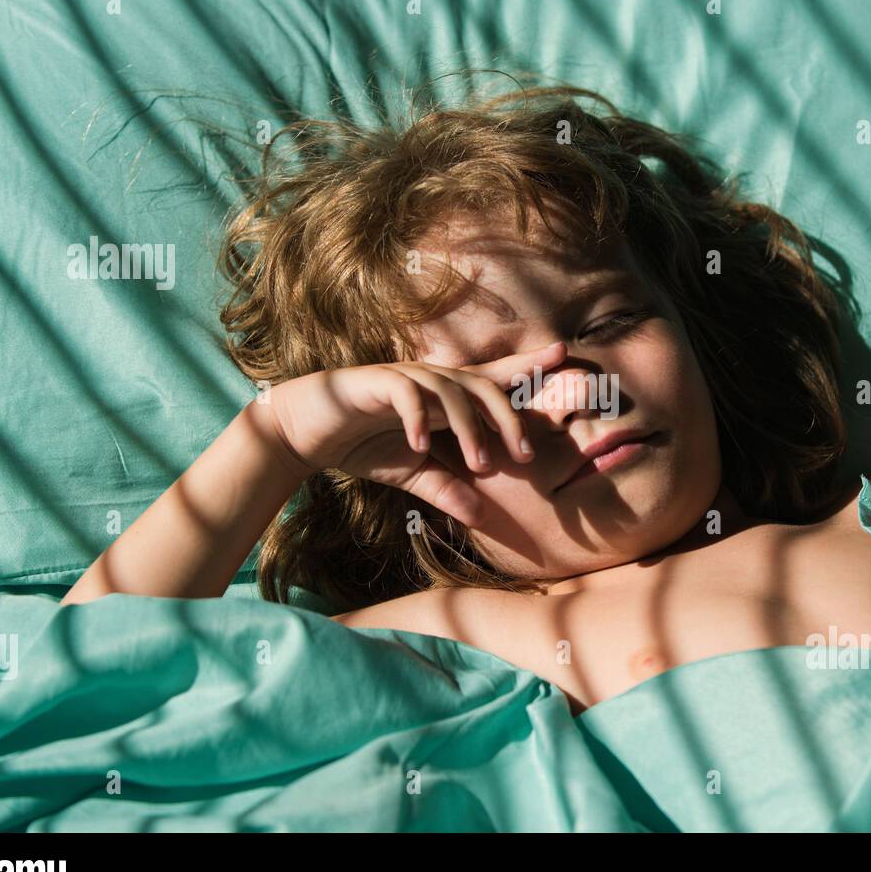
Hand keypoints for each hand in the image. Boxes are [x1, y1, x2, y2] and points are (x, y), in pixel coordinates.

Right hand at [267, 341, 567, 526]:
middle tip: (525, 454)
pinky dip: (417, 418)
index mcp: (445, 398)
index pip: (493, 378)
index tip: (562, 354)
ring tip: (479, 462)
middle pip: (482, 386)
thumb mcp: (412, 474)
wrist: (308, 432)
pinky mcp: (375, 383)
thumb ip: (446, 489)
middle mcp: (431, 382)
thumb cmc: (364, 444)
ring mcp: (404, 379)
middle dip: (507, 417)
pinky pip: (405, 394)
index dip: (527, 365)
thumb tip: (480, 517)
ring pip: (449, 389)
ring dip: (467, 426)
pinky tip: (422, 444)